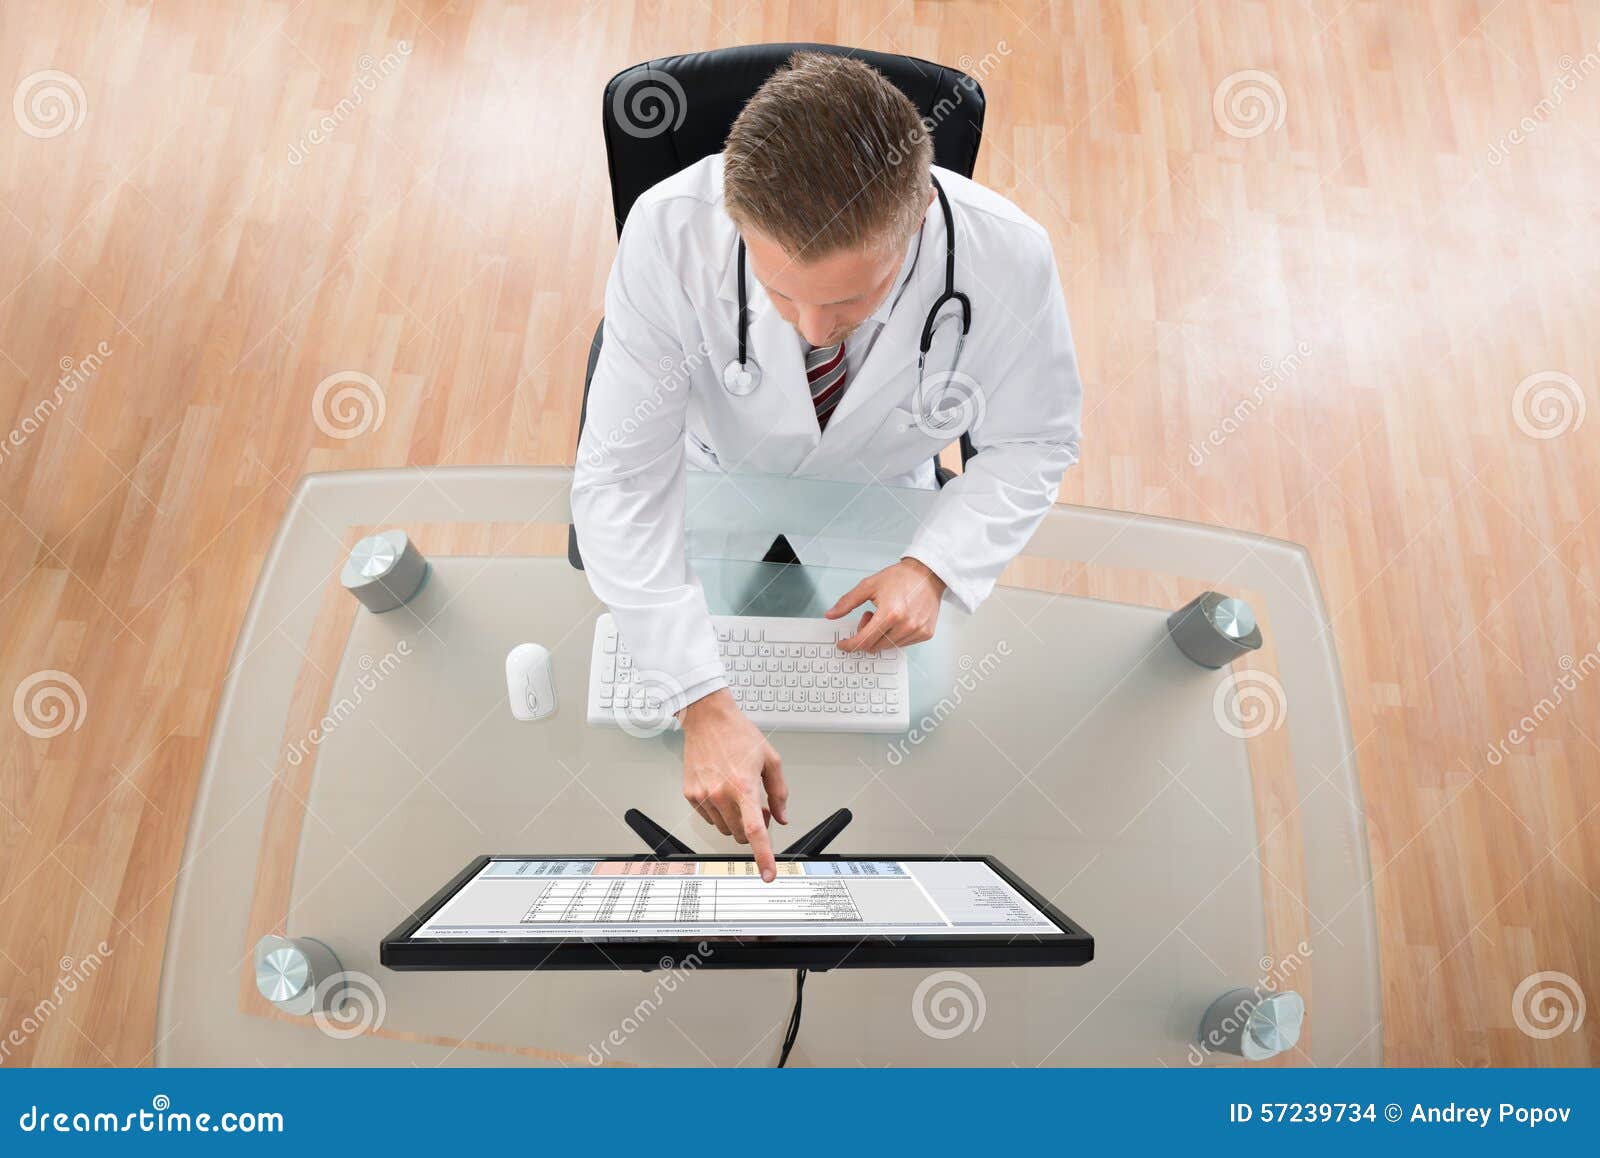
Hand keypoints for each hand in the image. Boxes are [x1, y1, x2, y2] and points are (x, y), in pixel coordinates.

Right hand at [678, 689, 788, 880]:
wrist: (707, 719)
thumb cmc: (738, 734)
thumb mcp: (770, 760)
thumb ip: (779, 793)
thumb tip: (782, 817)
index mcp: (744, 786)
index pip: (755, 832)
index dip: (763, 857)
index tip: (767, 874)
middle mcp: (721, 794)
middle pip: (740, 833)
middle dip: (752, 826)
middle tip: (757, 806)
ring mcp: (703, 795)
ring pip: (724, 828)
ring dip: (735, 820)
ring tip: (739, 795)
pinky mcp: (690, 794)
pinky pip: (708, 818)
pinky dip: (719, 812)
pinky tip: (722, 791)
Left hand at [825, 557, 946, 651]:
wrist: (927, 574)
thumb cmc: (901, 578)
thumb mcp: (869, 586)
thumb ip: (847, 602)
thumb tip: (831, 614)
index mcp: (890, 613)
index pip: (863, 641)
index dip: (849, 645)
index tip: (844, 644)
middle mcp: (905, 625)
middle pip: (874, 646)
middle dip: (865, 635)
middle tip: (869, 616)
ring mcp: (917, 631)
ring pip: (888, 647)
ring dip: (880, 636)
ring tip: (886, 616)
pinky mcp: (925, 634)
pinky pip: (902, 645)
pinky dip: (894, 636)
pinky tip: (897, 620)